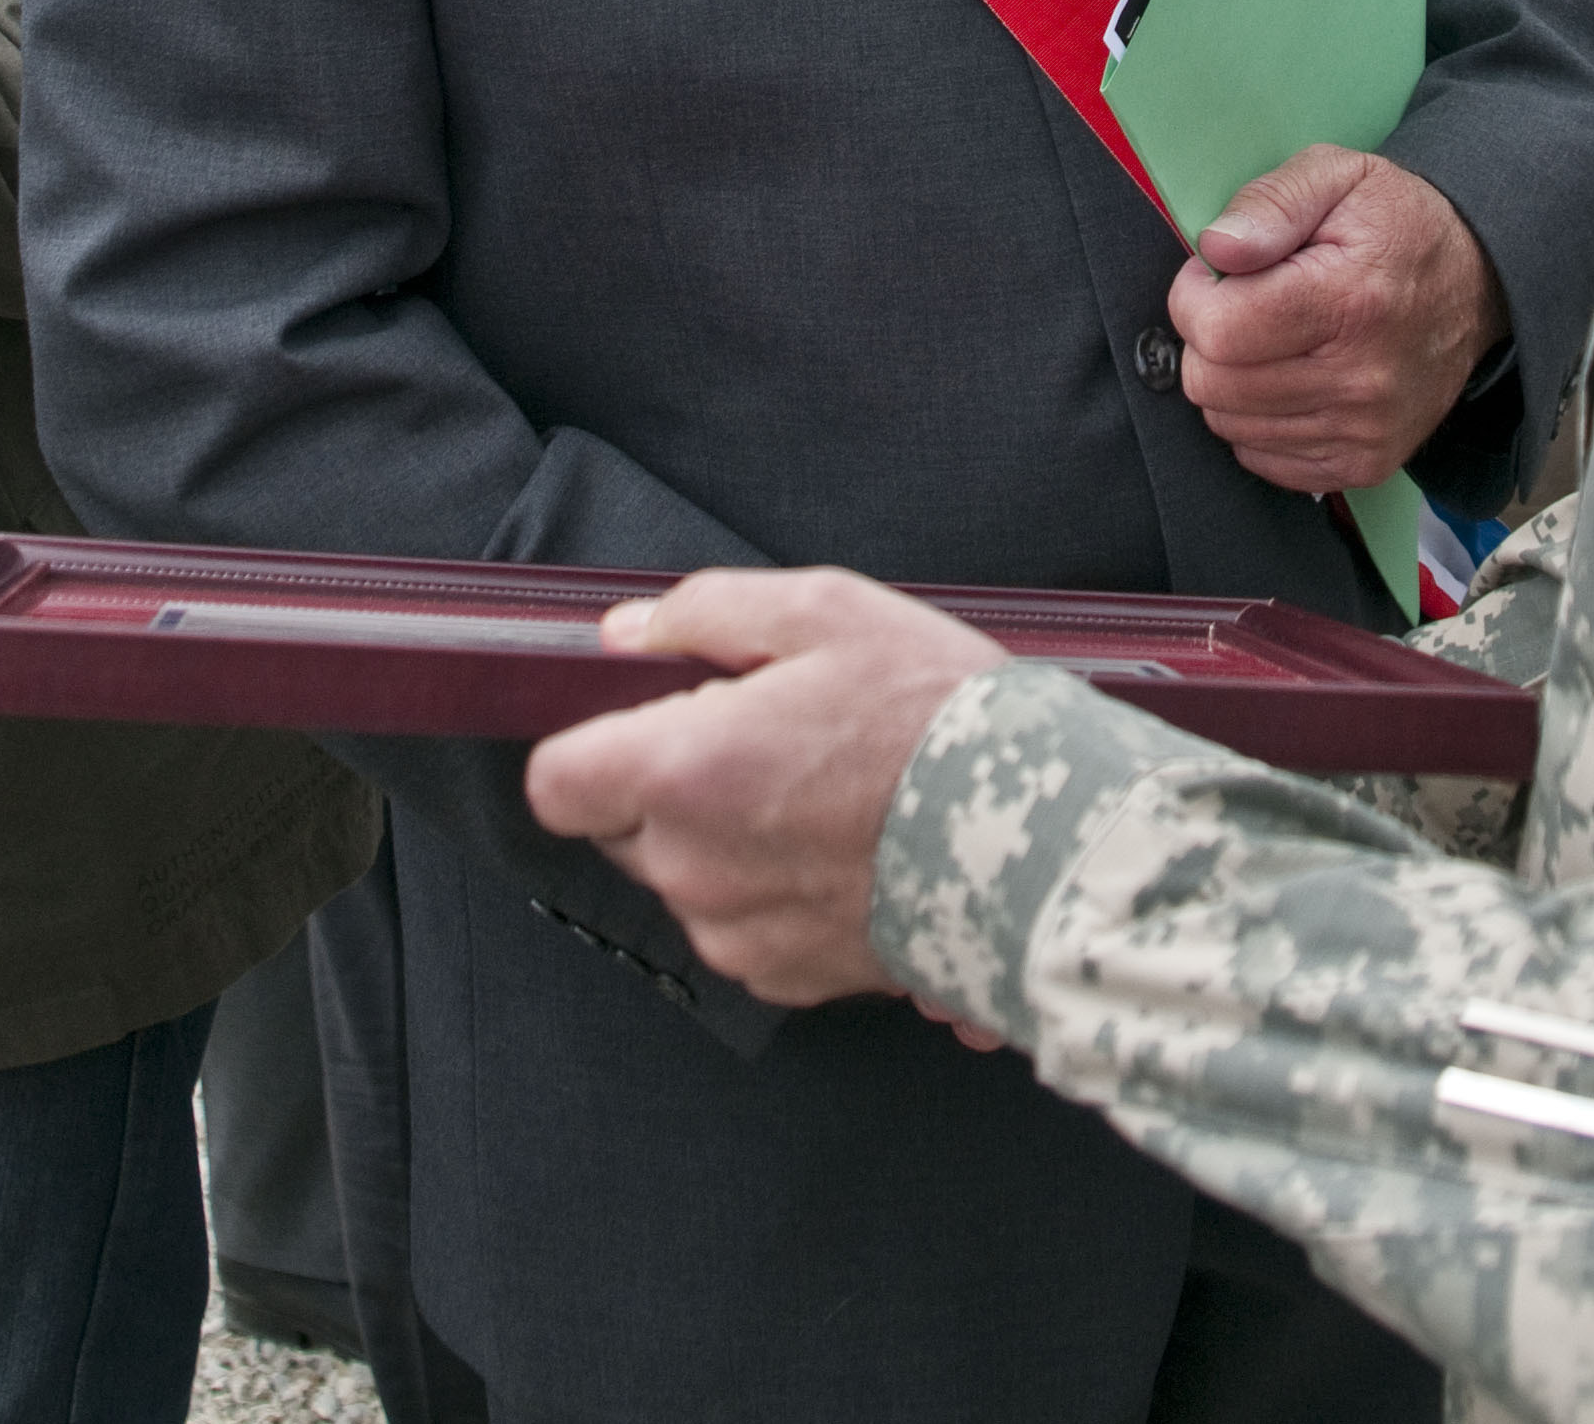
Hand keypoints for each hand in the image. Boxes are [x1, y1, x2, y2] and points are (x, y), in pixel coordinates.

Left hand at [524, 568, 1005, 1008]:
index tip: (648, 722)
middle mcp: (692, 869)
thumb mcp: (826, 612)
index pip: (556, 783)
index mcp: (683, 772)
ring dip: (724, 839)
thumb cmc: (934, 715)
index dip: (590, 746)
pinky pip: (741, 926)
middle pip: (621, 829)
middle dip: (670, 785)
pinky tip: (843, 845)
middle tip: (767, 740)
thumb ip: (706, 613)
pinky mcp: (786, 980)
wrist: (1037, 838)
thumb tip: (628, 634)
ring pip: (686, 878)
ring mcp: (736, 934)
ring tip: (822, 792)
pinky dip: (772, 890)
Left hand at [1170, 145, 1508, 493]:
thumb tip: (1217, 248)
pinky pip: (1262, 459)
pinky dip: (1257, 421)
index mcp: (1350, 300)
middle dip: (1206, 338)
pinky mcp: (1366, 463)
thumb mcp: (1338, 175)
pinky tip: (1285, 377)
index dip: (1192, 297)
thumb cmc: (1397, 223)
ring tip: (1268, 337)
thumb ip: (1272, 202)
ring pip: (1230, 426)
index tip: (1213, 274)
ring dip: (1230, 380)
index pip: (1219, 330)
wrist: (1477, 282)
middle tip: (1239, 304)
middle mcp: (1361, 379)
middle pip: (1214, 386)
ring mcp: (1366, 431)